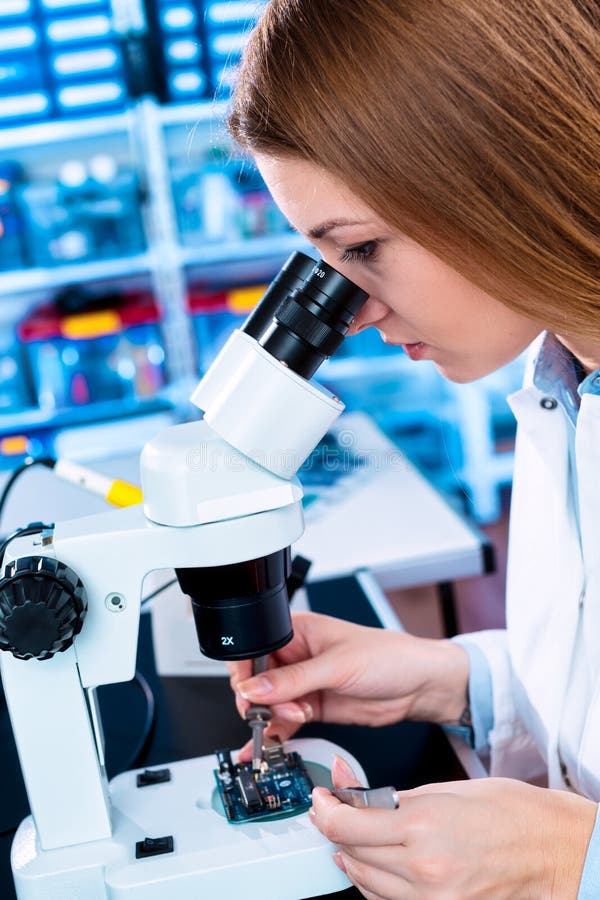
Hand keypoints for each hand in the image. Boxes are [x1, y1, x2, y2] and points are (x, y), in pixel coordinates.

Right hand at [227, 611, 468, 760]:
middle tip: (270, 711)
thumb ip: (294, 679)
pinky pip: (285, 721)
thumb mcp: (338, 665)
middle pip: (257, 680)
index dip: (246, 670)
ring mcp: (304, 683)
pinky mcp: (313, 707)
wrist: (419, 686)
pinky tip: (272, 742)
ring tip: (294, 718)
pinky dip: (277, 733)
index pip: (256, 647)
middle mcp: (297, 656)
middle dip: (260, 698)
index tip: (247, 691)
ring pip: (270, 704)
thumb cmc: (389, 656)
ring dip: (272, 717)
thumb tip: (255, 687)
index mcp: (298, 631)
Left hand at [311, 757, 597, 898]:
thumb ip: (392, 796)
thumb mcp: (446, 789)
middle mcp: (424, 869)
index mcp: (423, 826)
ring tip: (353, 836)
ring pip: (364, 883)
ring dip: (351, 857)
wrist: (555, 851)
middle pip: (350, 853)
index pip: (346, 824)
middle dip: (335, 828)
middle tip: (334, 809)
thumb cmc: (511, 813)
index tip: (320, 798)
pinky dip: (373, 884)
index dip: (323, 809)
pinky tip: (374, 865)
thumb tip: (351, 790)